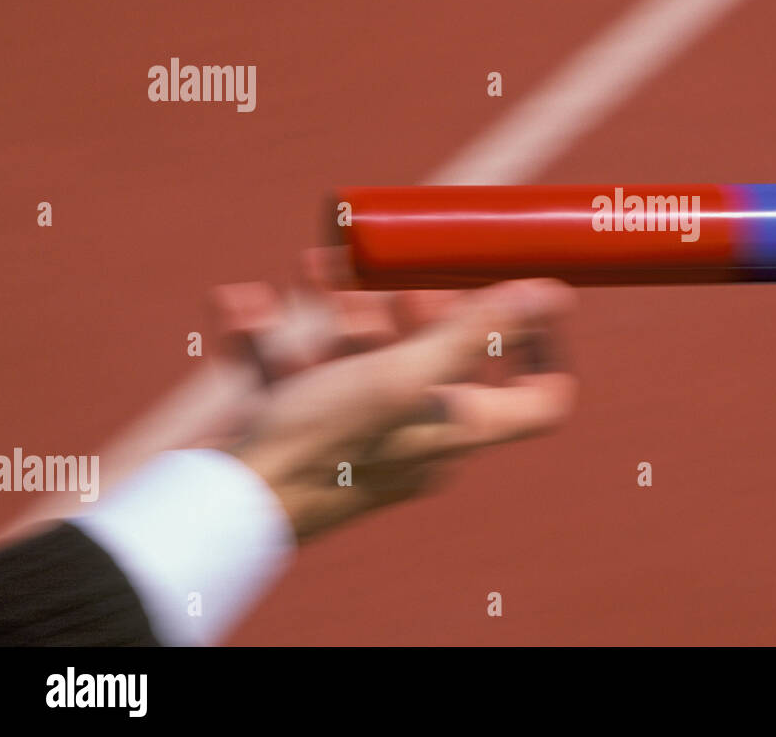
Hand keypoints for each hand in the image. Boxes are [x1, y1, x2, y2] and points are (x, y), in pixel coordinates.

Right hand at [225, 278, 576, 540]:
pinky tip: (243, 308)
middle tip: (386, 281)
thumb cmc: (323, 445)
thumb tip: (553, 295)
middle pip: (438, 356)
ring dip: (332, 305)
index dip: (544, 346)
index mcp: (460, 427)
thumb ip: (475, 333)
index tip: (520, 297)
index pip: (539, 396)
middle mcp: (418, 432)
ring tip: (312, 268)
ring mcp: (360, 432)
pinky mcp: (303, 430)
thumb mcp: (405, 375)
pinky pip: (298, 371)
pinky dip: (272, 337)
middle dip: (406, 303)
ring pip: (360, 353)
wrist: (222, 507)